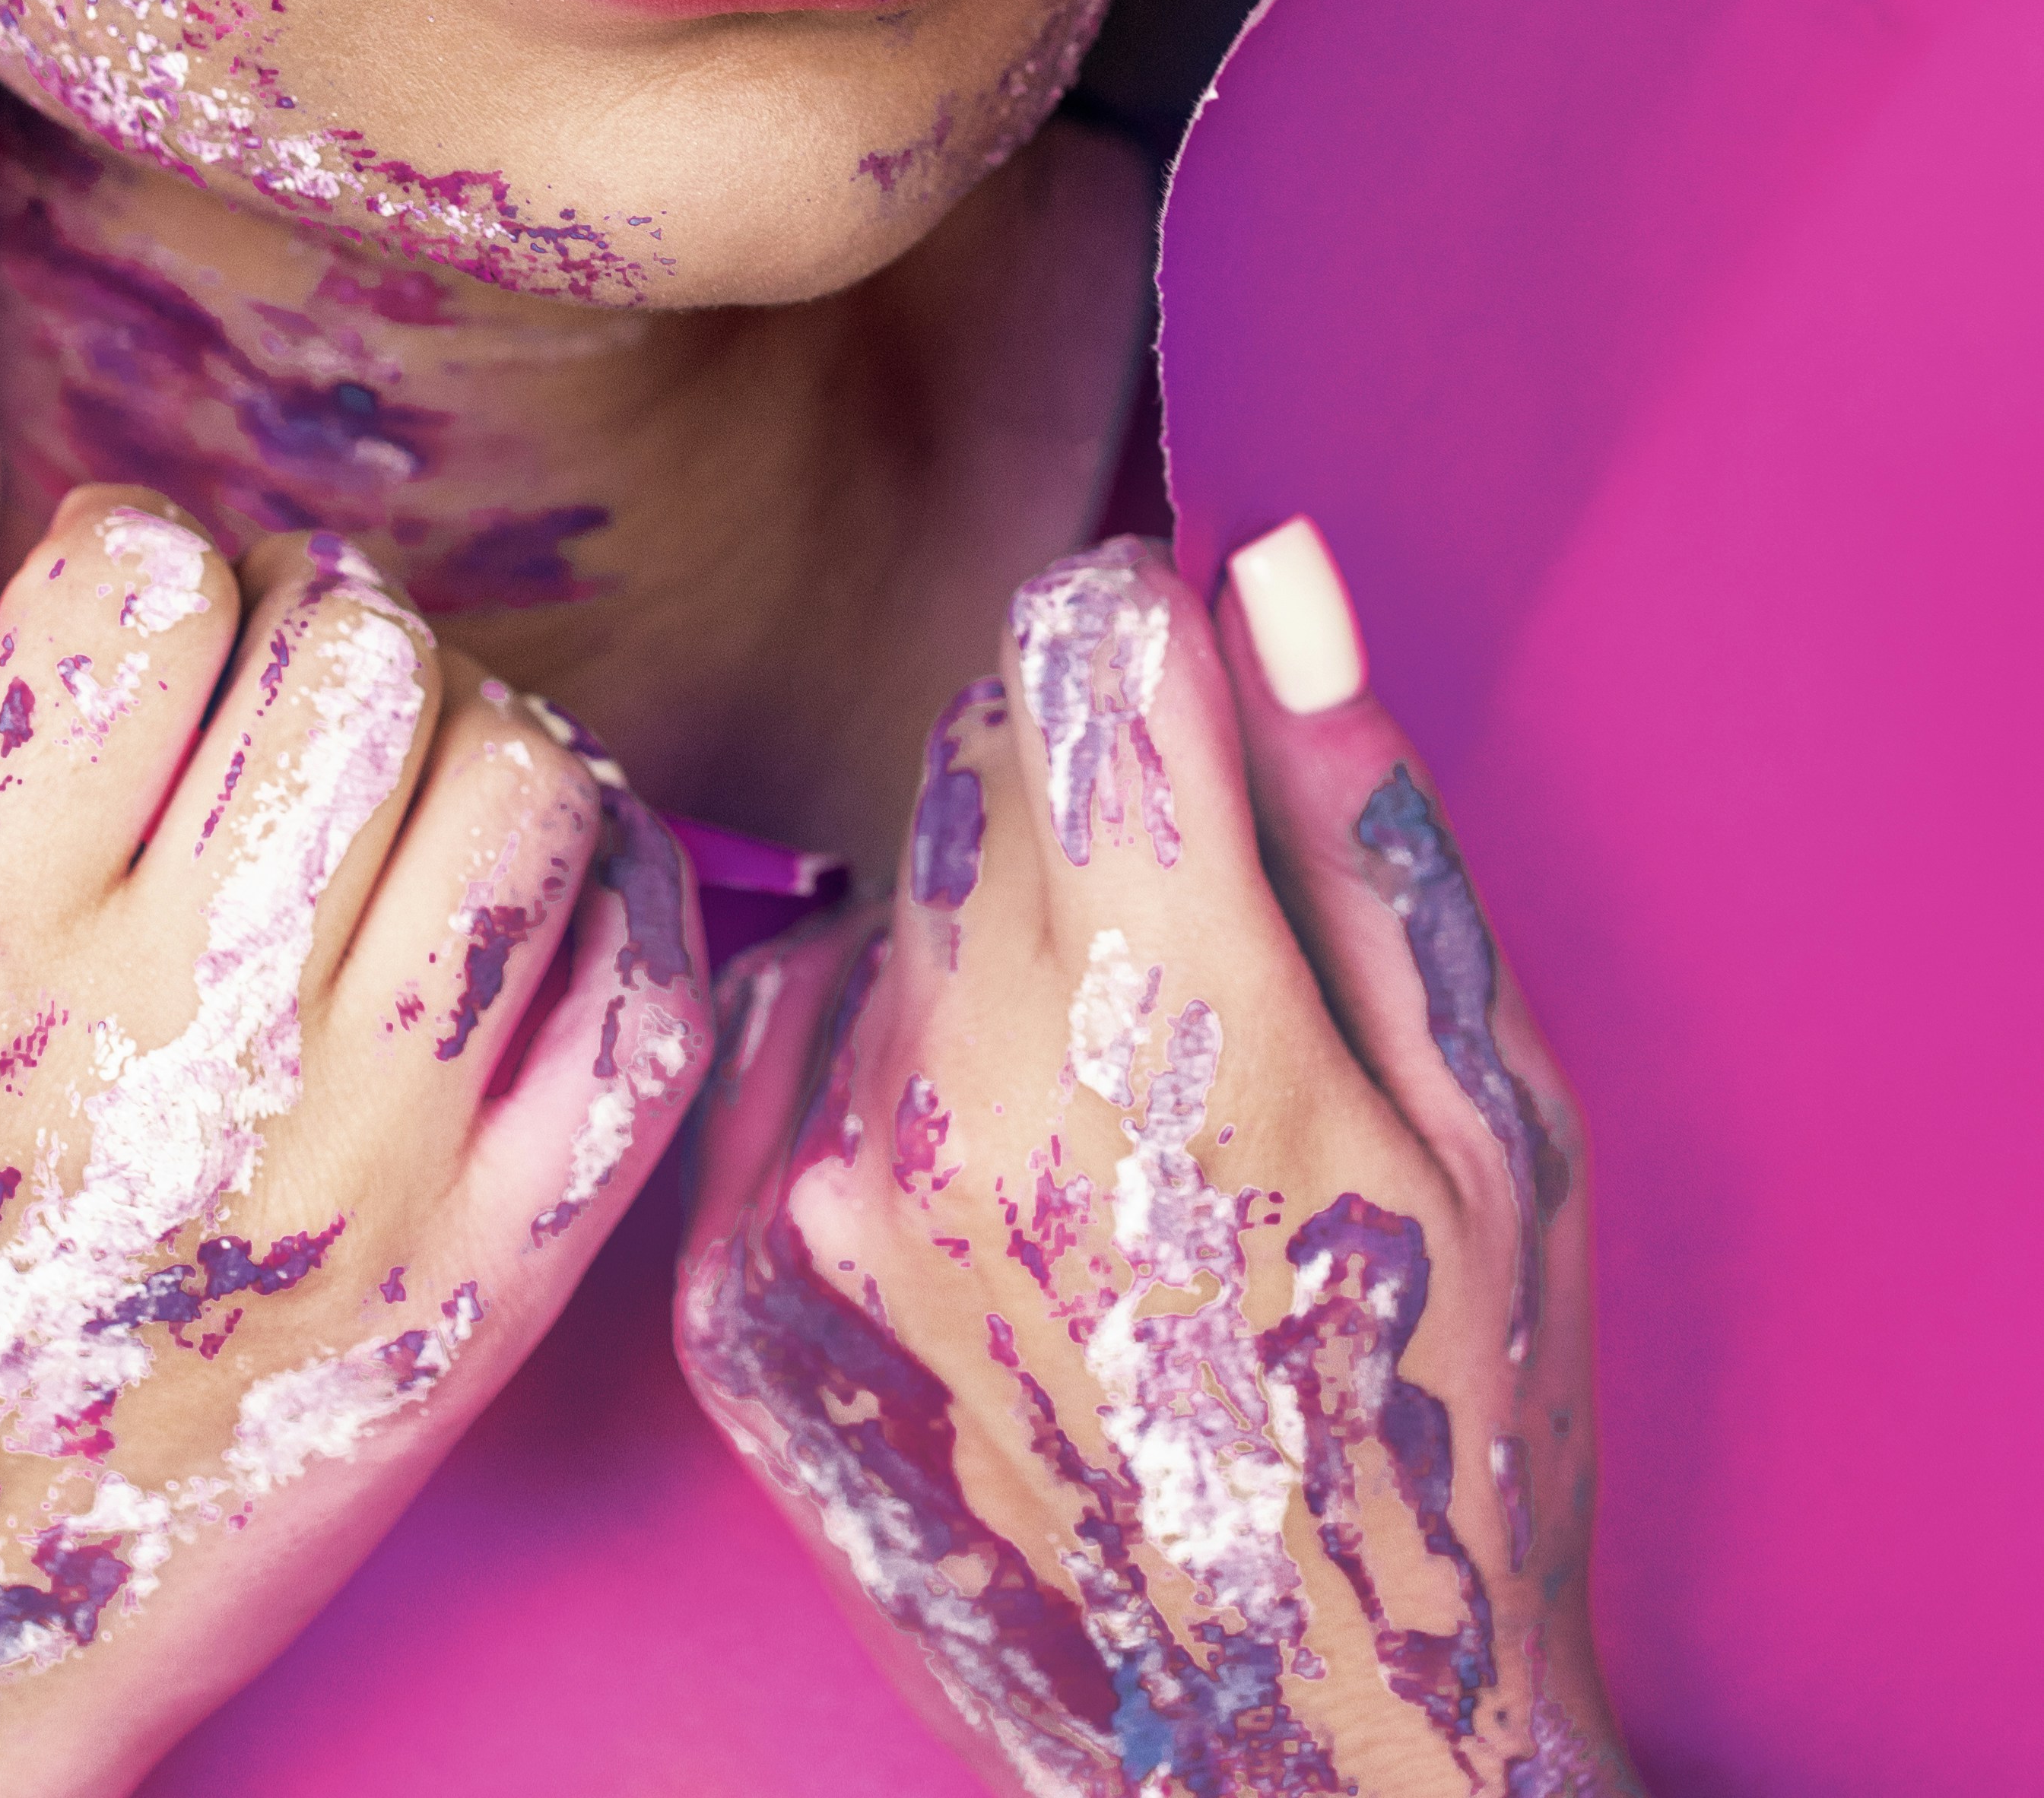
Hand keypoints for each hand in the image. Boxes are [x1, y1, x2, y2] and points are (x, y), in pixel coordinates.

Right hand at [0, 362, 707, 1793]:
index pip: (145, 581)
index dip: (129, 563)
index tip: (105, 639)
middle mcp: (186, 1044)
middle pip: (355, 651)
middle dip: (302, 626)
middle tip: (245, 714)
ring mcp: (365, 1168)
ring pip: (521, 784)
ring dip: (456, 741)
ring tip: (366, 801)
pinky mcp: (489, 1280)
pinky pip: (644, 995)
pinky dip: (604, 906)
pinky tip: (493, 909)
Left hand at [676, 528, 1638, 1795]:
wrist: (1302, 1730)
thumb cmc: (1444, 1405)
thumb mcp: (1487, 1109)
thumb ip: (1353, 817)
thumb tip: (1265, 568)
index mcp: (1170, 1027)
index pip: (1077, 645)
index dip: (1158, 641)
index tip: (1208, 702)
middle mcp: (961, 1082)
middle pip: (976, 744)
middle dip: (1086, 773)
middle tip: (1196, 938)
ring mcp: (838, 1178)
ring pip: (898, 878)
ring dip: (995, 911)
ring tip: (1115, 1089)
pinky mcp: (763, 1262)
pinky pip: (811, 1016)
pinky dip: (904, 1038)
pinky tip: (1015, 1162)